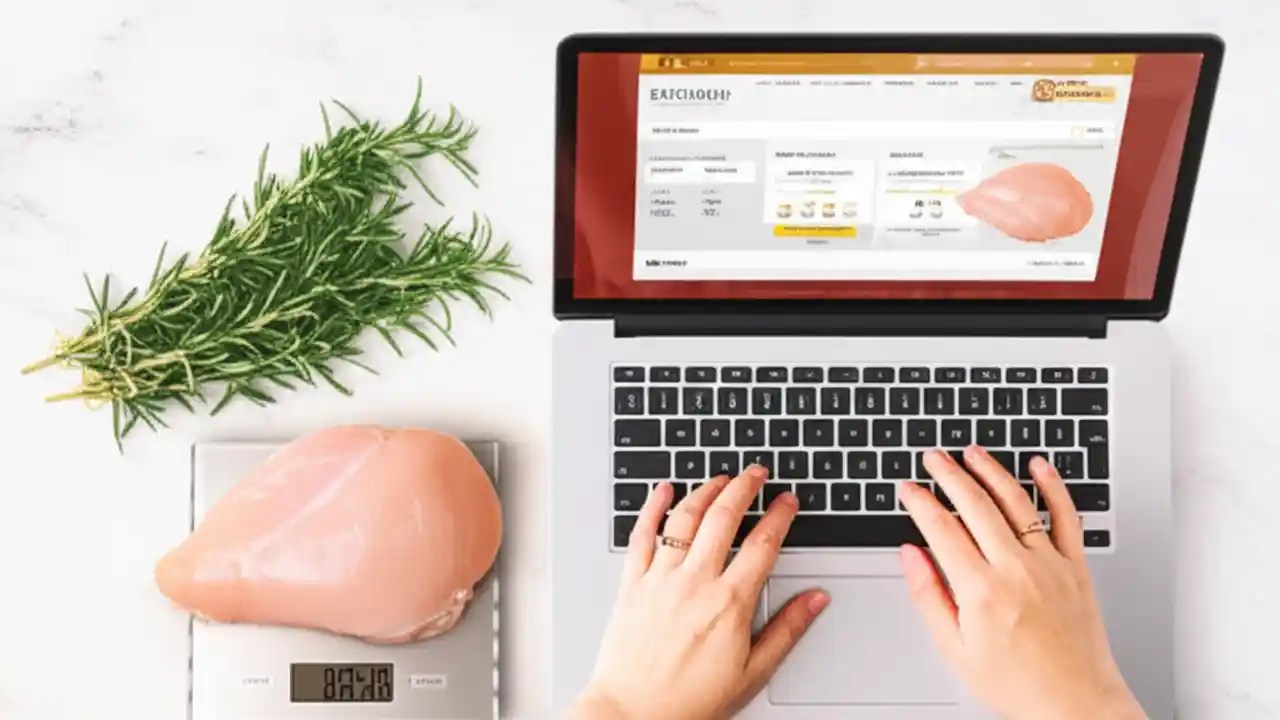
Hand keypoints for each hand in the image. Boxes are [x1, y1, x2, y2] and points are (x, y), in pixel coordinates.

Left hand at [569, 466, 829, 719]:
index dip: (780, 516)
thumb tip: (816, 601)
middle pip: (724, 518)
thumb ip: (787, 630)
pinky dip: (652, 507)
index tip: (788, 501)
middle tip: (757, 473)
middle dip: (745, 488)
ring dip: (706, 490)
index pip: (763, 545)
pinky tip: (662, 489)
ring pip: (685, 518)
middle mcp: (694, 583)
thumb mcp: (752, 672)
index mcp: (728, 604)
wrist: (634, 715)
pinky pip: (642, 534)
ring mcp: (660, 579)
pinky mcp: (632, 584)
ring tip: (721, 477)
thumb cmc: (690, 701)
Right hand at [899, 446, 1144, 719]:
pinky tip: (1039, 466)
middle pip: (975, 505)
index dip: (920, 502)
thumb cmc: (1018, 685)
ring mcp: (1049, 565)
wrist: (1075, 705)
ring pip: (1016, 502)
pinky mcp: (1075, 568)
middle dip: (948, 474)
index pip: (941, 529)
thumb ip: (928, 596)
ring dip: (991, 470)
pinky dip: (1053, 487)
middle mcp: (1016, 570)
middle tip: (933, 458)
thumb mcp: (955, 649)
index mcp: (981, 591)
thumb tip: (911, 556)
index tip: (908, 489)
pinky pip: (1066, 517)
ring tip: (972, 452)